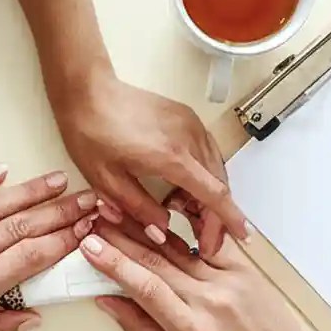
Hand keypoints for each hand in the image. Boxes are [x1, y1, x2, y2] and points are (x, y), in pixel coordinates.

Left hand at [52, 70, 247, 255]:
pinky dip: (205, 174)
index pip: (214, 194)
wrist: (88, 92)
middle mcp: (189, 139)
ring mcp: (191, 125)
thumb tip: (163, 229)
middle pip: (220, 183)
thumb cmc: (91, 132)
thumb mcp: (107, 181)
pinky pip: (207, 151)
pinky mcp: (187, 118)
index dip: (230, 219)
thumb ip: (139, 208)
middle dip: (218, 214)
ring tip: (190, 215)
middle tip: (205, 238)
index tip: (242, 236)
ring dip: (211, 195)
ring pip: (216, 168)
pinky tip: (186, 187)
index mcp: (171, 157)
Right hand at [78, 220, 330, 330]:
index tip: (89, 246)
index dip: (113, 263)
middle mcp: (211, 299)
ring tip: (119, 213)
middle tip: (94, 219)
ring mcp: (232, 281)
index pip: (144, 286)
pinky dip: (185, 230)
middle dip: (120, 237)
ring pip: (179, 248)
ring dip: (145, 229)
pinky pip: (209, 243)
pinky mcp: (247, 270)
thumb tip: (108, 302)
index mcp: (192, 328)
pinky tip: (164, 216)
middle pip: (156, 259)